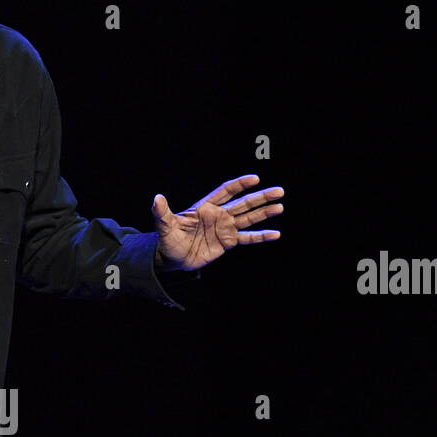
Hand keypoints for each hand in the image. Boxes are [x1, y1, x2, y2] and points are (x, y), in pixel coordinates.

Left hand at [152, 175, 282, 269]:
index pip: (226, 191)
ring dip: (264, 213)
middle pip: (243, 203)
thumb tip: (157, 198)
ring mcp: (225, 227)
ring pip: (248, 218)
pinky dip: (261, 236)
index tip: (255, 178)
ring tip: (280, 206)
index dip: (240, 184)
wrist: (172, 258)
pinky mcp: (228, 242)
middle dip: (260, 197)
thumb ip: (162, 212)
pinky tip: (275, 234)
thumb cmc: (168, 239)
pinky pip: (247, 238)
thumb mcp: (164, 226)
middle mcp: (219, 214)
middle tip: (279, 191)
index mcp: (205, 206)